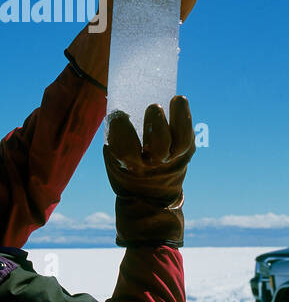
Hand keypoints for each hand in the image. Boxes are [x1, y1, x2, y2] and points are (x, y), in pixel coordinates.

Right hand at [103, 97, 195, 246]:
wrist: (149, 200)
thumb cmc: (126, 171)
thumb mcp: (114, 160)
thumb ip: (115, 137)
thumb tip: (118, 111)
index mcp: (127, 166)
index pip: (124, 147)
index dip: (122, 129)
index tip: (119, 115)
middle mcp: (151, 166)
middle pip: (158, 145)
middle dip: (157, 125)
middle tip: (153, 108)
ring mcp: (171, 161)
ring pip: (179, 141)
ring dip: (177, 119)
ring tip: (175, 100)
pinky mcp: (185, 154)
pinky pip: (188, 136)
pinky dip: (185, 117)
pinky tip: (179, 101)